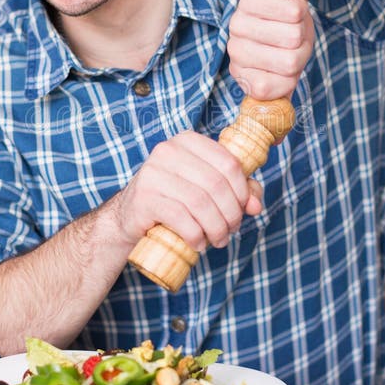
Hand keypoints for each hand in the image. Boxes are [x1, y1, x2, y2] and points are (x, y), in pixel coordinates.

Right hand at [115, 131, 262, 252]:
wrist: (128, 216)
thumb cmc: (174, 200)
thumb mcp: (205, 189)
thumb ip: (236, 191)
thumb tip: (256, 206)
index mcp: (187, 141)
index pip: (228, 162)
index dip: (243, 191)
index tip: (243, 211)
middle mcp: (167, 150)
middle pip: (216, 184)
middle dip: (231, 213)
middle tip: (230, 231)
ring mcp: (152, 172)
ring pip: (200, 202)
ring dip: (216, 228)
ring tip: (217, 240)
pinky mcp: (143, 197)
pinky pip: (180, 217)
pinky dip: (195, 235)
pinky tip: (198, 243)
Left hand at [228, 0, 314, 99]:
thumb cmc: (287, 31)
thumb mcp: (287, 68)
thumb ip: (281, 94)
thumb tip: (276, 135)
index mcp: (242, 71)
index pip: (266, 89)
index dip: (289, 75)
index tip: (285, 61)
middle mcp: (235, 49)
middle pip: (288, 62)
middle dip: (300, 48)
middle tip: (290, 37)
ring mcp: (238, 23)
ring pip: (293, 36)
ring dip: (300, 26)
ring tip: (289, 21)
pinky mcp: (250, 0)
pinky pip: (293, 12)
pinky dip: (299, 8)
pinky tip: (287, 4)